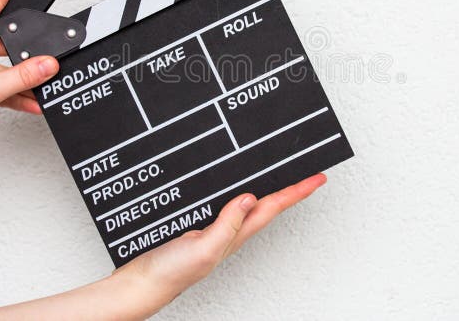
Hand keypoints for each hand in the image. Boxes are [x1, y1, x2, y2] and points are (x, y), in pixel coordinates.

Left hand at [0, 0, 59, 166]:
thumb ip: (22, 76)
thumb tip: (49, 63)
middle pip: (11, 35)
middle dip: (31, 45)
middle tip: (49, 46)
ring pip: (13, 63)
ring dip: (28, 76)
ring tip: (43, 82)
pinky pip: (11, 84)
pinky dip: (23, 94)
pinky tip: (35, 102)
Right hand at [118, 174, 327, 315]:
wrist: (141, 283)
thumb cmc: (170, 273)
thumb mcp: (203, 248)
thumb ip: (227, 225)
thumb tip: (249, 198)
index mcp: (235, 235)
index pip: (273, 207)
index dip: (296, 191)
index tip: (317, 178)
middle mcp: (230, 231)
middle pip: (268, 204)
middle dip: (290, 189)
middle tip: (310, 174)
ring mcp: (215, 229)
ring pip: (249, 204)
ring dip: (270, 191)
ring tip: (287, 179)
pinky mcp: (199, 226)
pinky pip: (227, 205)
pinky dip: (239, 193)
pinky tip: (238, 189)